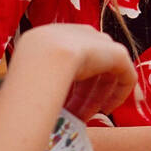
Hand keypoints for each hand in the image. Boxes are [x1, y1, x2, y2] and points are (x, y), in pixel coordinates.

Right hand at [17, 24, 136, 117]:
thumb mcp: (30, 75)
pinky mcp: (115, 52)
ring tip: (91, 116)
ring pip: (104, 71)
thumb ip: (42, 81)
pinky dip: (119, 92)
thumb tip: (40, 100)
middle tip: (79, 115)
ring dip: (97, 96)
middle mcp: (76, 34)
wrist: (43, 61)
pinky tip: (108, 109)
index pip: (67, 60)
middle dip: (84, 93)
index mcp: (53, 36)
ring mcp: (96, 40)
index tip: (65, 107)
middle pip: (86, 65)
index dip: (68, 86)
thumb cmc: (27, 74)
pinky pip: (124, 72)